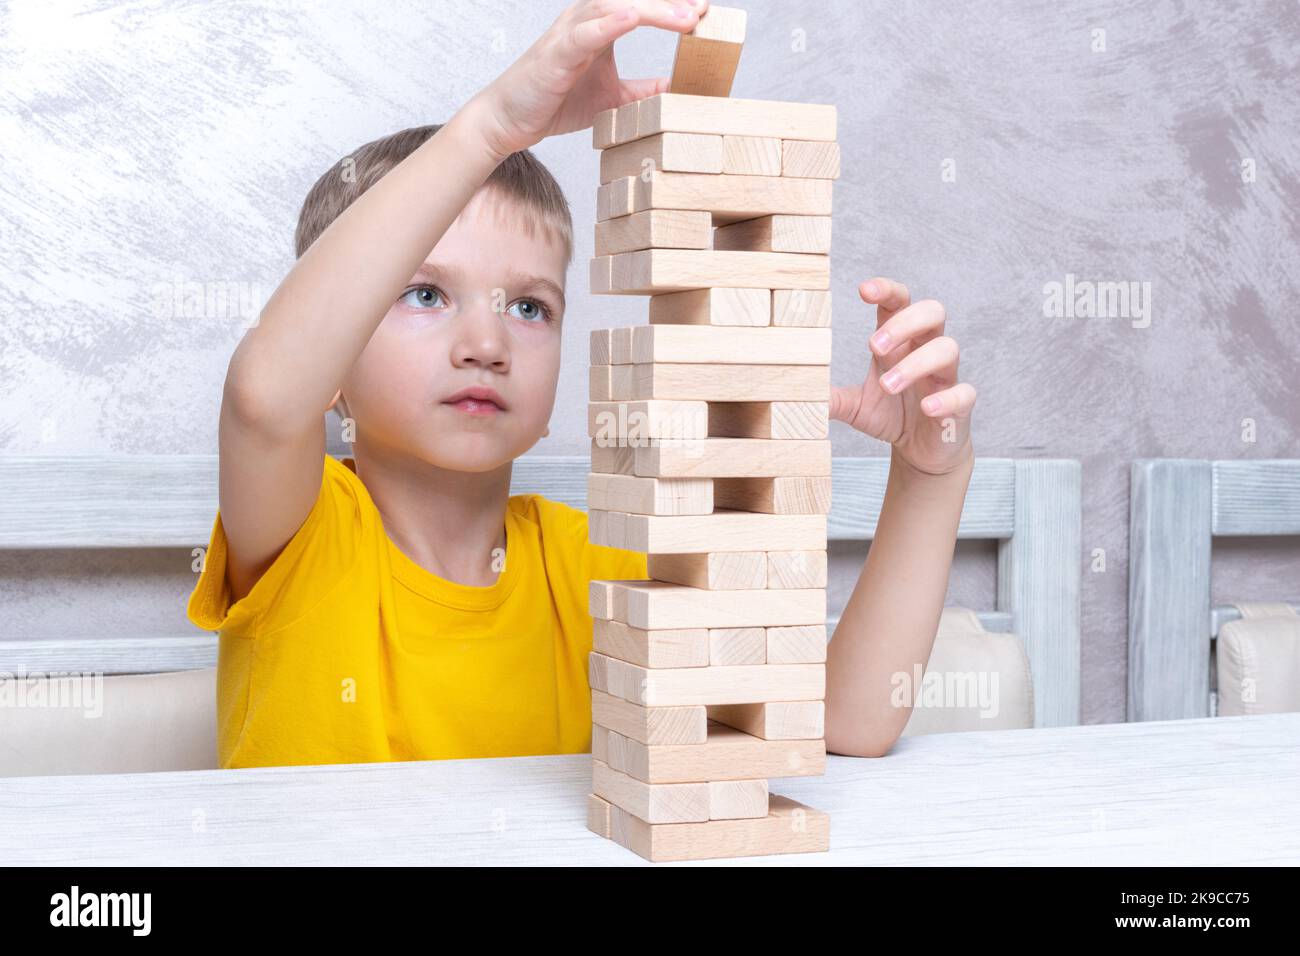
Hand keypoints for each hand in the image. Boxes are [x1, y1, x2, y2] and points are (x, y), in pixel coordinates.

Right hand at [466, 0, 707, 161]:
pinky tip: (632, 18)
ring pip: (615, 6)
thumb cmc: (556, 101)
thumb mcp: (613, 97)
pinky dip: (609, 23)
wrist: (510, 120)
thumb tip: (678, 91)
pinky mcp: (557, 52)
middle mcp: (587, 20)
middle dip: (670, 3)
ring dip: (653, 10)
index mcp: (602, 24)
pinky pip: (586, 32)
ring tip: (685, 17)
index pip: (644, 6)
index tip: (707, 10)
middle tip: (703, 10)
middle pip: (635, 0)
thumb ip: (644, 90)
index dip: (674, 5)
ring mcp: (571, 32)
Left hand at [829, 278, 975, 477]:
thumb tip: (796, 393)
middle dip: (904, 323)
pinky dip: (946, 398)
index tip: (864, 290)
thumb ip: (831, 397)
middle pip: (931, 312)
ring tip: (887, 385)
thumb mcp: (855, 406)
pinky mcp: (959, 405)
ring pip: (947, 349)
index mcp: (900, 343)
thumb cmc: (891, 416)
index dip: (887, 290)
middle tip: (874, 346)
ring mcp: (945, 377)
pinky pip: (964, 392)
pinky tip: (926, 408)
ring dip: (915, 364)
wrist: (921, 451)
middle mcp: (925, 351)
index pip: (900, 302)